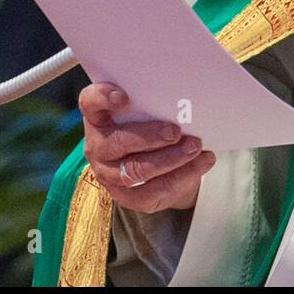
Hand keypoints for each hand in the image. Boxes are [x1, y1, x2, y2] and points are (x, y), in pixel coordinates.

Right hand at [80, 83, 215, 212]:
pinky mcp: (126, 196)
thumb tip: (186, 99)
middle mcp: (98, 146)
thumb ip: (156, 103)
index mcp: (99, 118)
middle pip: (117, 141)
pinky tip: (202, 162)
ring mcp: (108, 174)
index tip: (124, 97)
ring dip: (170, 159)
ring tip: (195, 147)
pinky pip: (153, 191)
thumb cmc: (152, 125)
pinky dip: (183, 175)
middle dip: (149, 136)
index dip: (102, 98)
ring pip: (135, 170)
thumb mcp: (150, 111)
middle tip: (176, 131)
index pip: (90, 103)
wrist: (160, 164)